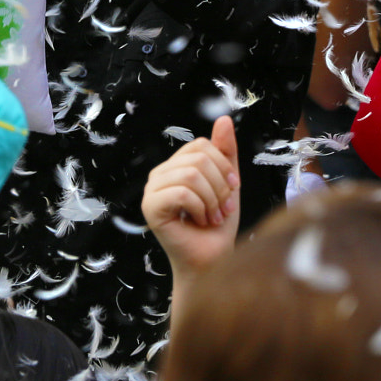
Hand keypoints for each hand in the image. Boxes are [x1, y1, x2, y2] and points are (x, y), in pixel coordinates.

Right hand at [141, 116, 241, 276]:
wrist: (212, 261)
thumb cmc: (217, 226)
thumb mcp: (227, 183)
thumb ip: (225, 152)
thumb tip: (223, 119)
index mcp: (174, 166)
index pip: (201, 144)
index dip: (222, 166)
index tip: (230, 190)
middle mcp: (159, 174)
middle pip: (198, 158)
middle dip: (219, 185)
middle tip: (222, 209)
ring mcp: (151, 190)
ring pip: (192, 174)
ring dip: (212, 200)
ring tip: (212, 217)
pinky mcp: (150, 207)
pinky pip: (182, 193)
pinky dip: (200, 209)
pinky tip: (200, 222)